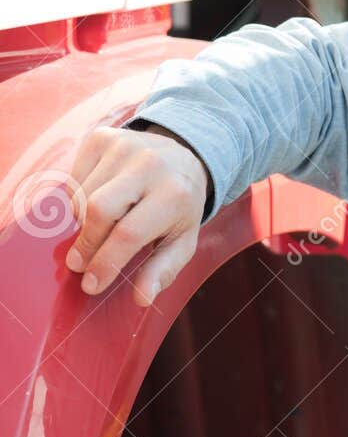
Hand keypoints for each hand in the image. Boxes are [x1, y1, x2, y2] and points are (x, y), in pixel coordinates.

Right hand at [65, 124, 209, 305]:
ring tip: (102, 225)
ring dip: (83, 221)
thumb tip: (142, 298)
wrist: (185, 153)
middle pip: (97, 212)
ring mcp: (124, 146)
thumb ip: (163, 269)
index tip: (91, 284)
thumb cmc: (180, 205)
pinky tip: (100, 198)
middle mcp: (149, 165)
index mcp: (174, 194)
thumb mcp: (183, 239)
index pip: (128, 234)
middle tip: (81, 264)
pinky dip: (77, 197)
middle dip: (86, 244)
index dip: (104, 264)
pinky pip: (73, 178)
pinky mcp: (103, 137)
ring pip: (81, 197)